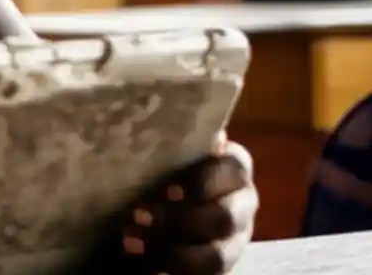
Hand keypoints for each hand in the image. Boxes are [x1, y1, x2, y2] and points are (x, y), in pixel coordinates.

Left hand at [117, 139, 256, 273]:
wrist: (164, 204)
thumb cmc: (163, 167)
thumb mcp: (167, 151)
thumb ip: (170, 138)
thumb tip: (158, 112)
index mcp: (233, 169)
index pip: (234, 168)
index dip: (201, 180)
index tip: (166, 189)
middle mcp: (241, 205)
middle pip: (224, 218)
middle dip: (179, 220)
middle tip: (137, 216)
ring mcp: (234, 242)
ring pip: (216, 257)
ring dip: (172, 254)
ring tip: (130, 245)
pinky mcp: (221, 269)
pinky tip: (148, 272)